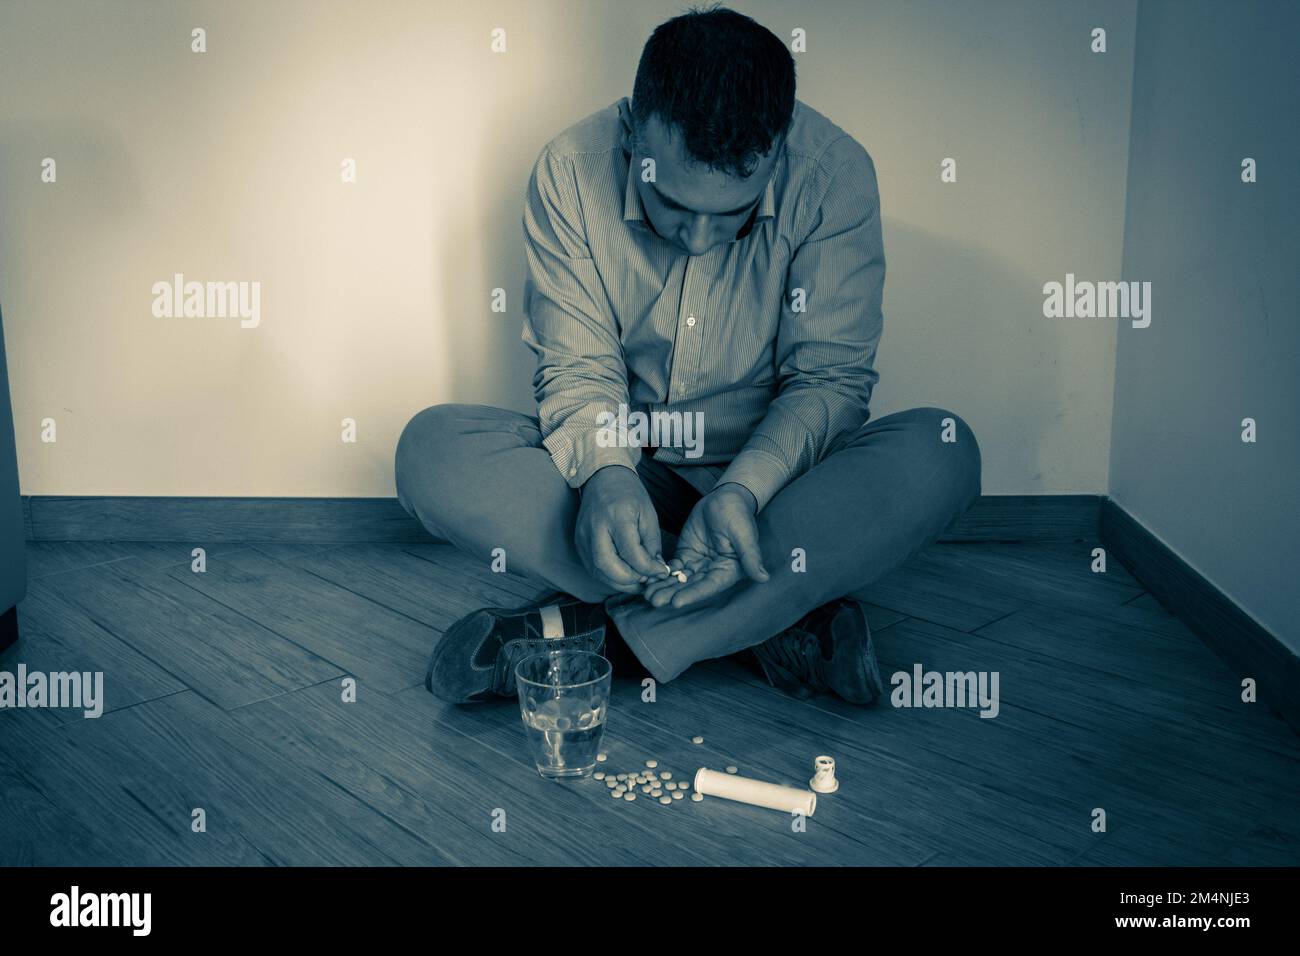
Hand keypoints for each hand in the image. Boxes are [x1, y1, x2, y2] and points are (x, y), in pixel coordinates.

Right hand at [575, 465, 668, 593]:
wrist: (603, 479)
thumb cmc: (629, 494)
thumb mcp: (648, 514)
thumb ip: (652, 544)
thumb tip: (656, 569)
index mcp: (616, 517)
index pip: (631, 553)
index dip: (648, 568)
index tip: (661, 571)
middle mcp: (595, 528)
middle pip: (608, 566)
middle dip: (631, 580)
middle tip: (647, 579)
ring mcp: (583, 536)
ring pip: (598, 571)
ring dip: (620, 582)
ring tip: (638, 580)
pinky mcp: (579, 543)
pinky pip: (592, 568)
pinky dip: (609, 576)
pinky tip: (624, 575)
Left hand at [643, 482, 768, 609]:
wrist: (725, 497)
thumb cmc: (738, 514)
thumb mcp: (745, 534)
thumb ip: (751, 556)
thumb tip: (764, 578)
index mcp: (729, 570)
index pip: (709, 586)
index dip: (693, 594)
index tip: (676, 602)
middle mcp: (713, 571)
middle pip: (691, 586)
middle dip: (673, 593)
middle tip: (654, 600)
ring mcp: (699, 563)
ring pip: (680, 579)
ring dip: (664, 587)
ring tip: (648, 594)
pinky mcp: (687, 554)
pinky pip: (673, 566)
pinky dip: (661, 573)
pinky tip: (648, 580)